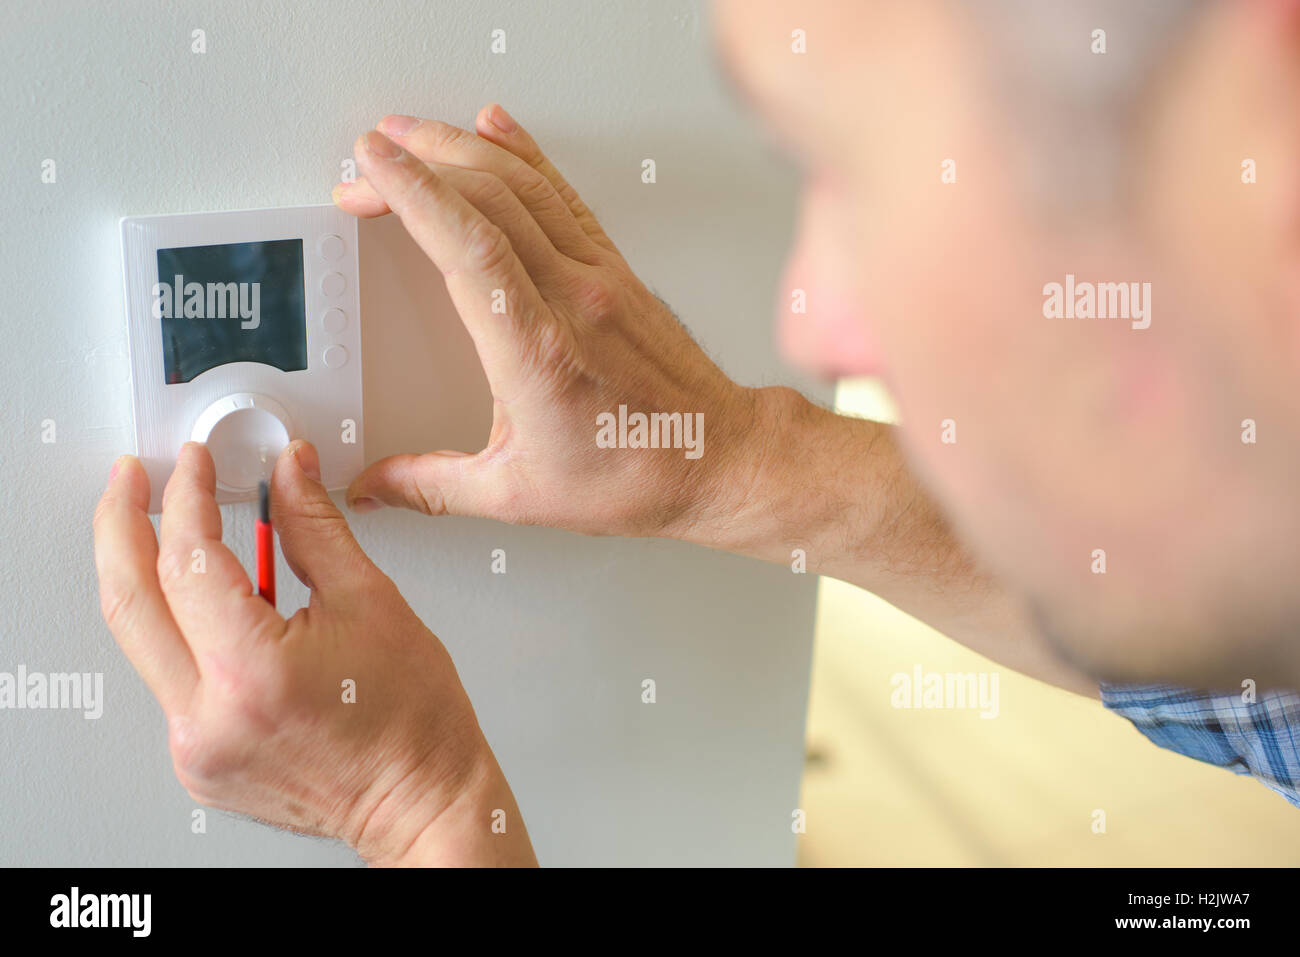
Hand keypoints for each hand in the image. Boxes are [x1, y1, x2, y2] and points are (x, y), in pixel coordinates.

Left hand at [92, 441, 535, 865]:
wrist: (419, 799)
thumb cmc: (412, 720)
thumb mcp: (371, 602)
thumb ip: (315, 528)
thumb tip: (290, 473)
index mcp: (253, 674)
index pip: (189, 562)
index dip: (189, 498)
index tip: (198, 464)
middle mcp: (210, 718)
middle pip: (128, 602)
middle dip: (120, 525)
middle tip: (131, 481)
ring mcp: (195, 746)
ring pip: (142, 640)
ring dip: (150, 576)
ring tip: (174, 531)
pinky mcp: (196, 760)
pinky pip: (168, 679)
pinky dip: (182, 630)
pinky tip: (212, 604)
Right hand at [335, 105, 764, 538]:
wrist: (717, 456)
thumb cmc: (638, 472)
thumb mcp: (518, 496)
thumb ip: (434, 488)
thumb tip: (376, 486)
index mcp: (537, 351)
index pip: (470, 247)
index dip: (416, 194)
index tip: (373, 166)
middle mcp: (573, 299)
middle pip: (490, 198)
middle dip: (419, 163)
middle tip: (370, 157)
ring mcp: (599, 276)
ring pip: (526, 184)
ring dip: (462, 147)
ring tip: (414, 132)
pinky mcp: (616, 268)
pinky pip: (564, 195)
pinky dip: (524, 154)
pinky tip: (497, 131)